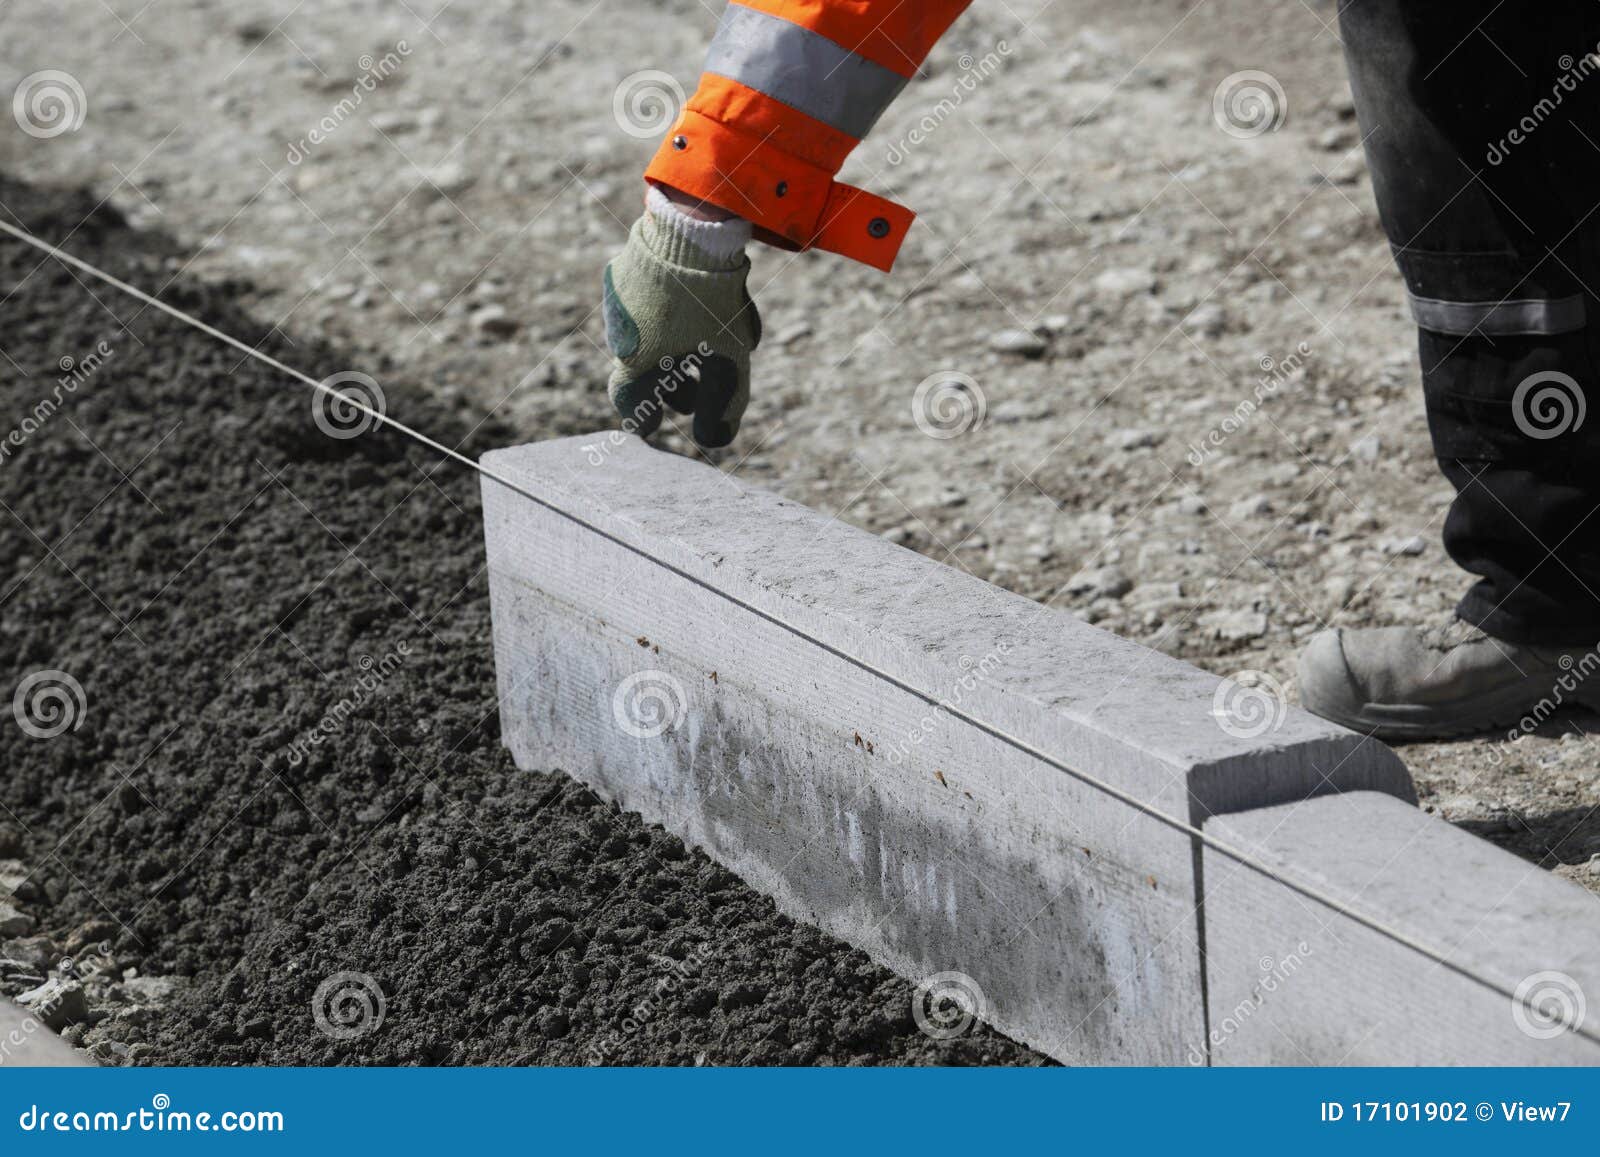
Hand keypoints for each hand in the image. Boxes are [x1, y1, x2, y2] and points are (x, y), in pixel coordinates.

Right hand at [601, 201, 760, 448]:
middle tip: (688, 401)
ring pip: (645, 332)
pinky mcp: (629, 264)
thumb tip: (715, 441)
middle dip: (667, 388)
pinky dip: (668, 314)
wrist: (692, 226)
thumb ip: (723, 405)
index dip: (642, 417)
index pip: (628, 399)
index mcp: (634, 357)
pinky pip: (647, 299)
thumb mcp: (727, 360)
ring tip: (700, 357)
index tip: (654, 425)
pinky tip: (698, 309)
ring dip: (670, 351)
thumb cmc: (710, 302)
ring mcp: (620, 294)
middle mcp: (619, 328)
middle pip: (640, 368)